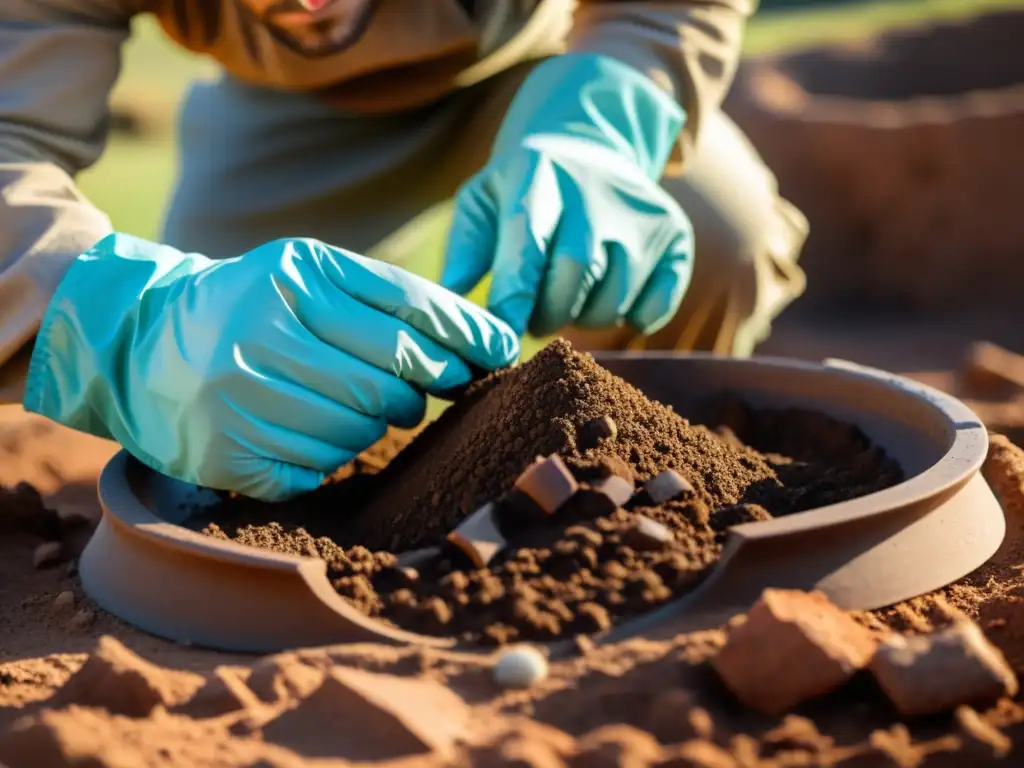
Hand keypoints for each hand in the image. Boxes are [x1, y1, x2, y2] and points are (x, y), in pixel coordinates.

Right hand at [25, 235, 518, 499]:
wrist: (141, 342)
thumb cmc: (252, 304)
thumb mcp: (308, 273)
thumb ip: (387, 299)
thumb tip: (485, 342)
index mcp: (297, 274)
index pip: (408, 310)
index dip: (466, 336)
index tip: (500, 351)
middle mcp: (267, 329)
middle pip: (393, 379)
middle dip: (424, 388)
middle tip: (423, 390)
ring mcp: (242, 395)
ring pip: (361, 429)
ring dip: (376, 423)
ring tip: (358, 405)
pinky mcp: (227, 450)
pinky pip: (318, 467)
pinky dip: (331, 454)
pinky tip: (313, 429)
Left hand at [442, 53, 693, 337]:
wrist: (591, 145)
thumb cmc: (523, 190)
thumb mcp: (482, 202)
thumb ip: (463, 256)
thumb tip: (450, 315)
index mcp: (539, 176)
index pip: (528, 250)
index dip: (512, 303)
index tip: (498, 339)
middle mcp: (596, 191)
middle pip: (576, 277)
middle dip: (547, 314)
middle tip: (535, 317)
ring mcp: (642, 213)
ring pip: (614, 299)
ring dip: (584, 317)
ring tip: (569, 298)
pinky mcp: (675, 236)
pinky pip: (654, 308)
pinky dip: (630, 318)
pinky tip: (608, 294)